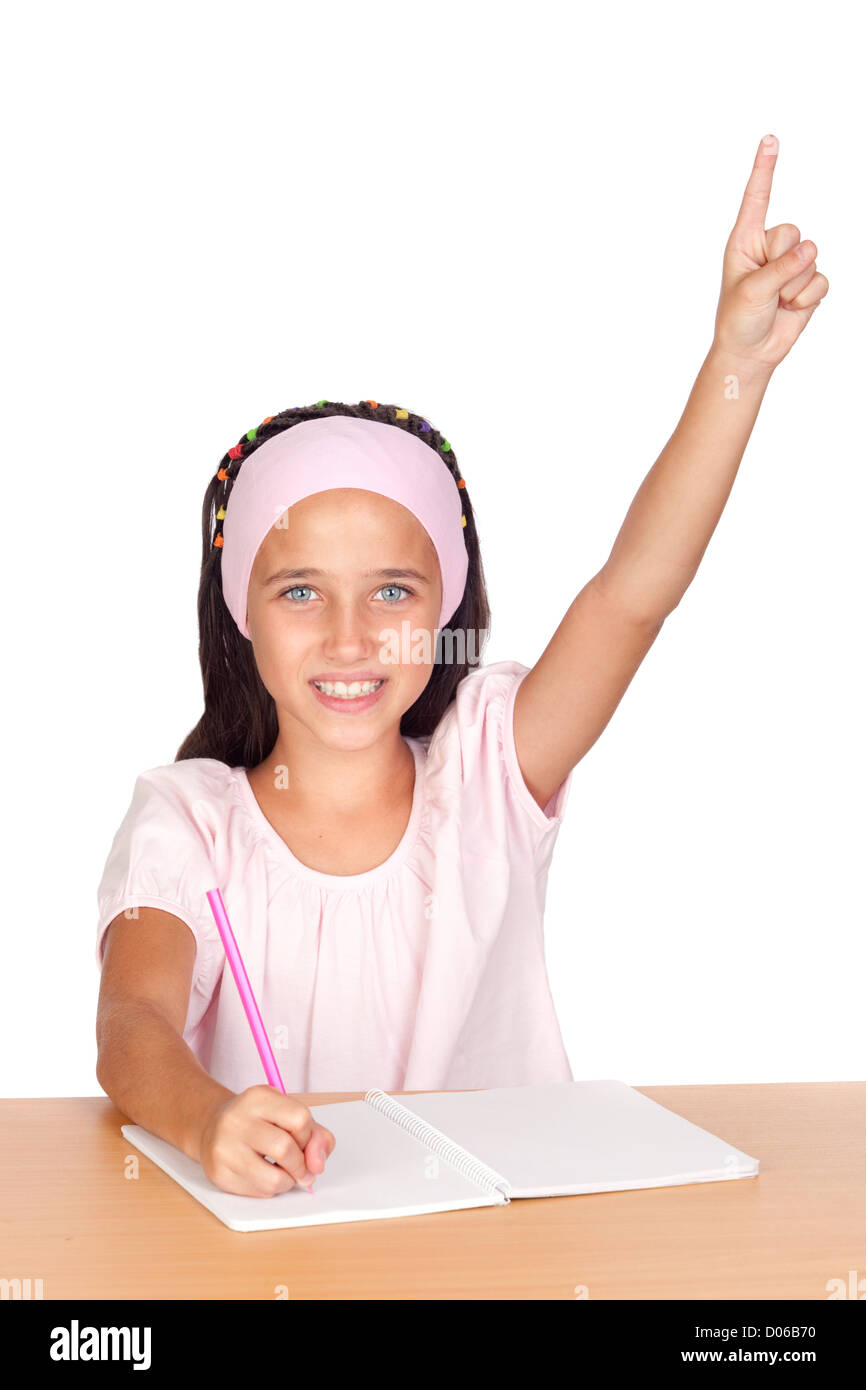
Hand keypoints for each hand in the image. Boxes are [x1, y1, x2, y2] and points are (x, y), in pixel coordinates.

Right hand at [198, 1085, 334, 1197]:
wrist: (211, 1126)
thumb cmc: (258, 1121)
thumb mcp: (286, 1113)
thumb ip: (315, 1135)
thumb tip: (317, 1165)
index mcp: (258, 1097)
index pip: (300, 1118)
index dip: (309, 1135)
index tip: (303, 1140)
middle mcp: (236, 1120)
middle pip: (285, 1149)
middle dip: (301, 1164)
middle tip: (299, 1166)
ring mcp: (224, 1148)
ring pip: (273, 1179)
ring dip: (287, 1181)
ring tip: (283, 1172)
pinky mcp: (219, 1174)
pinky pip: (258, 1192)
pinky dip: (270, 1189)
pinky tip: (264, 1174)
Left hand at [712, 134, 828, 371]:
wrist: (751, 352)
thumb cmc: (738, 319)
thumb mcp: (752, 291)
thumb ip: (781, 268)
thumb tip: (811, 250)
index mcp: (745, 240)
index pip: (757, 198)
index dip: (764, 168)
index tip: (770, 138)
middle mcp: (769, 247)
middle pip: (792, 232)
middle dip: (782, 264)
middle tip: (766, 289)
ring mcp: (791, 264)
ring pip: (810, 258)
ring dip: (794, 286)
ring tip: (776, 302)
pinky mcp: (808, 282)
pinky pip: (821, 280)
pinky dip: (807, 298)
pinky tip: (791, 308)